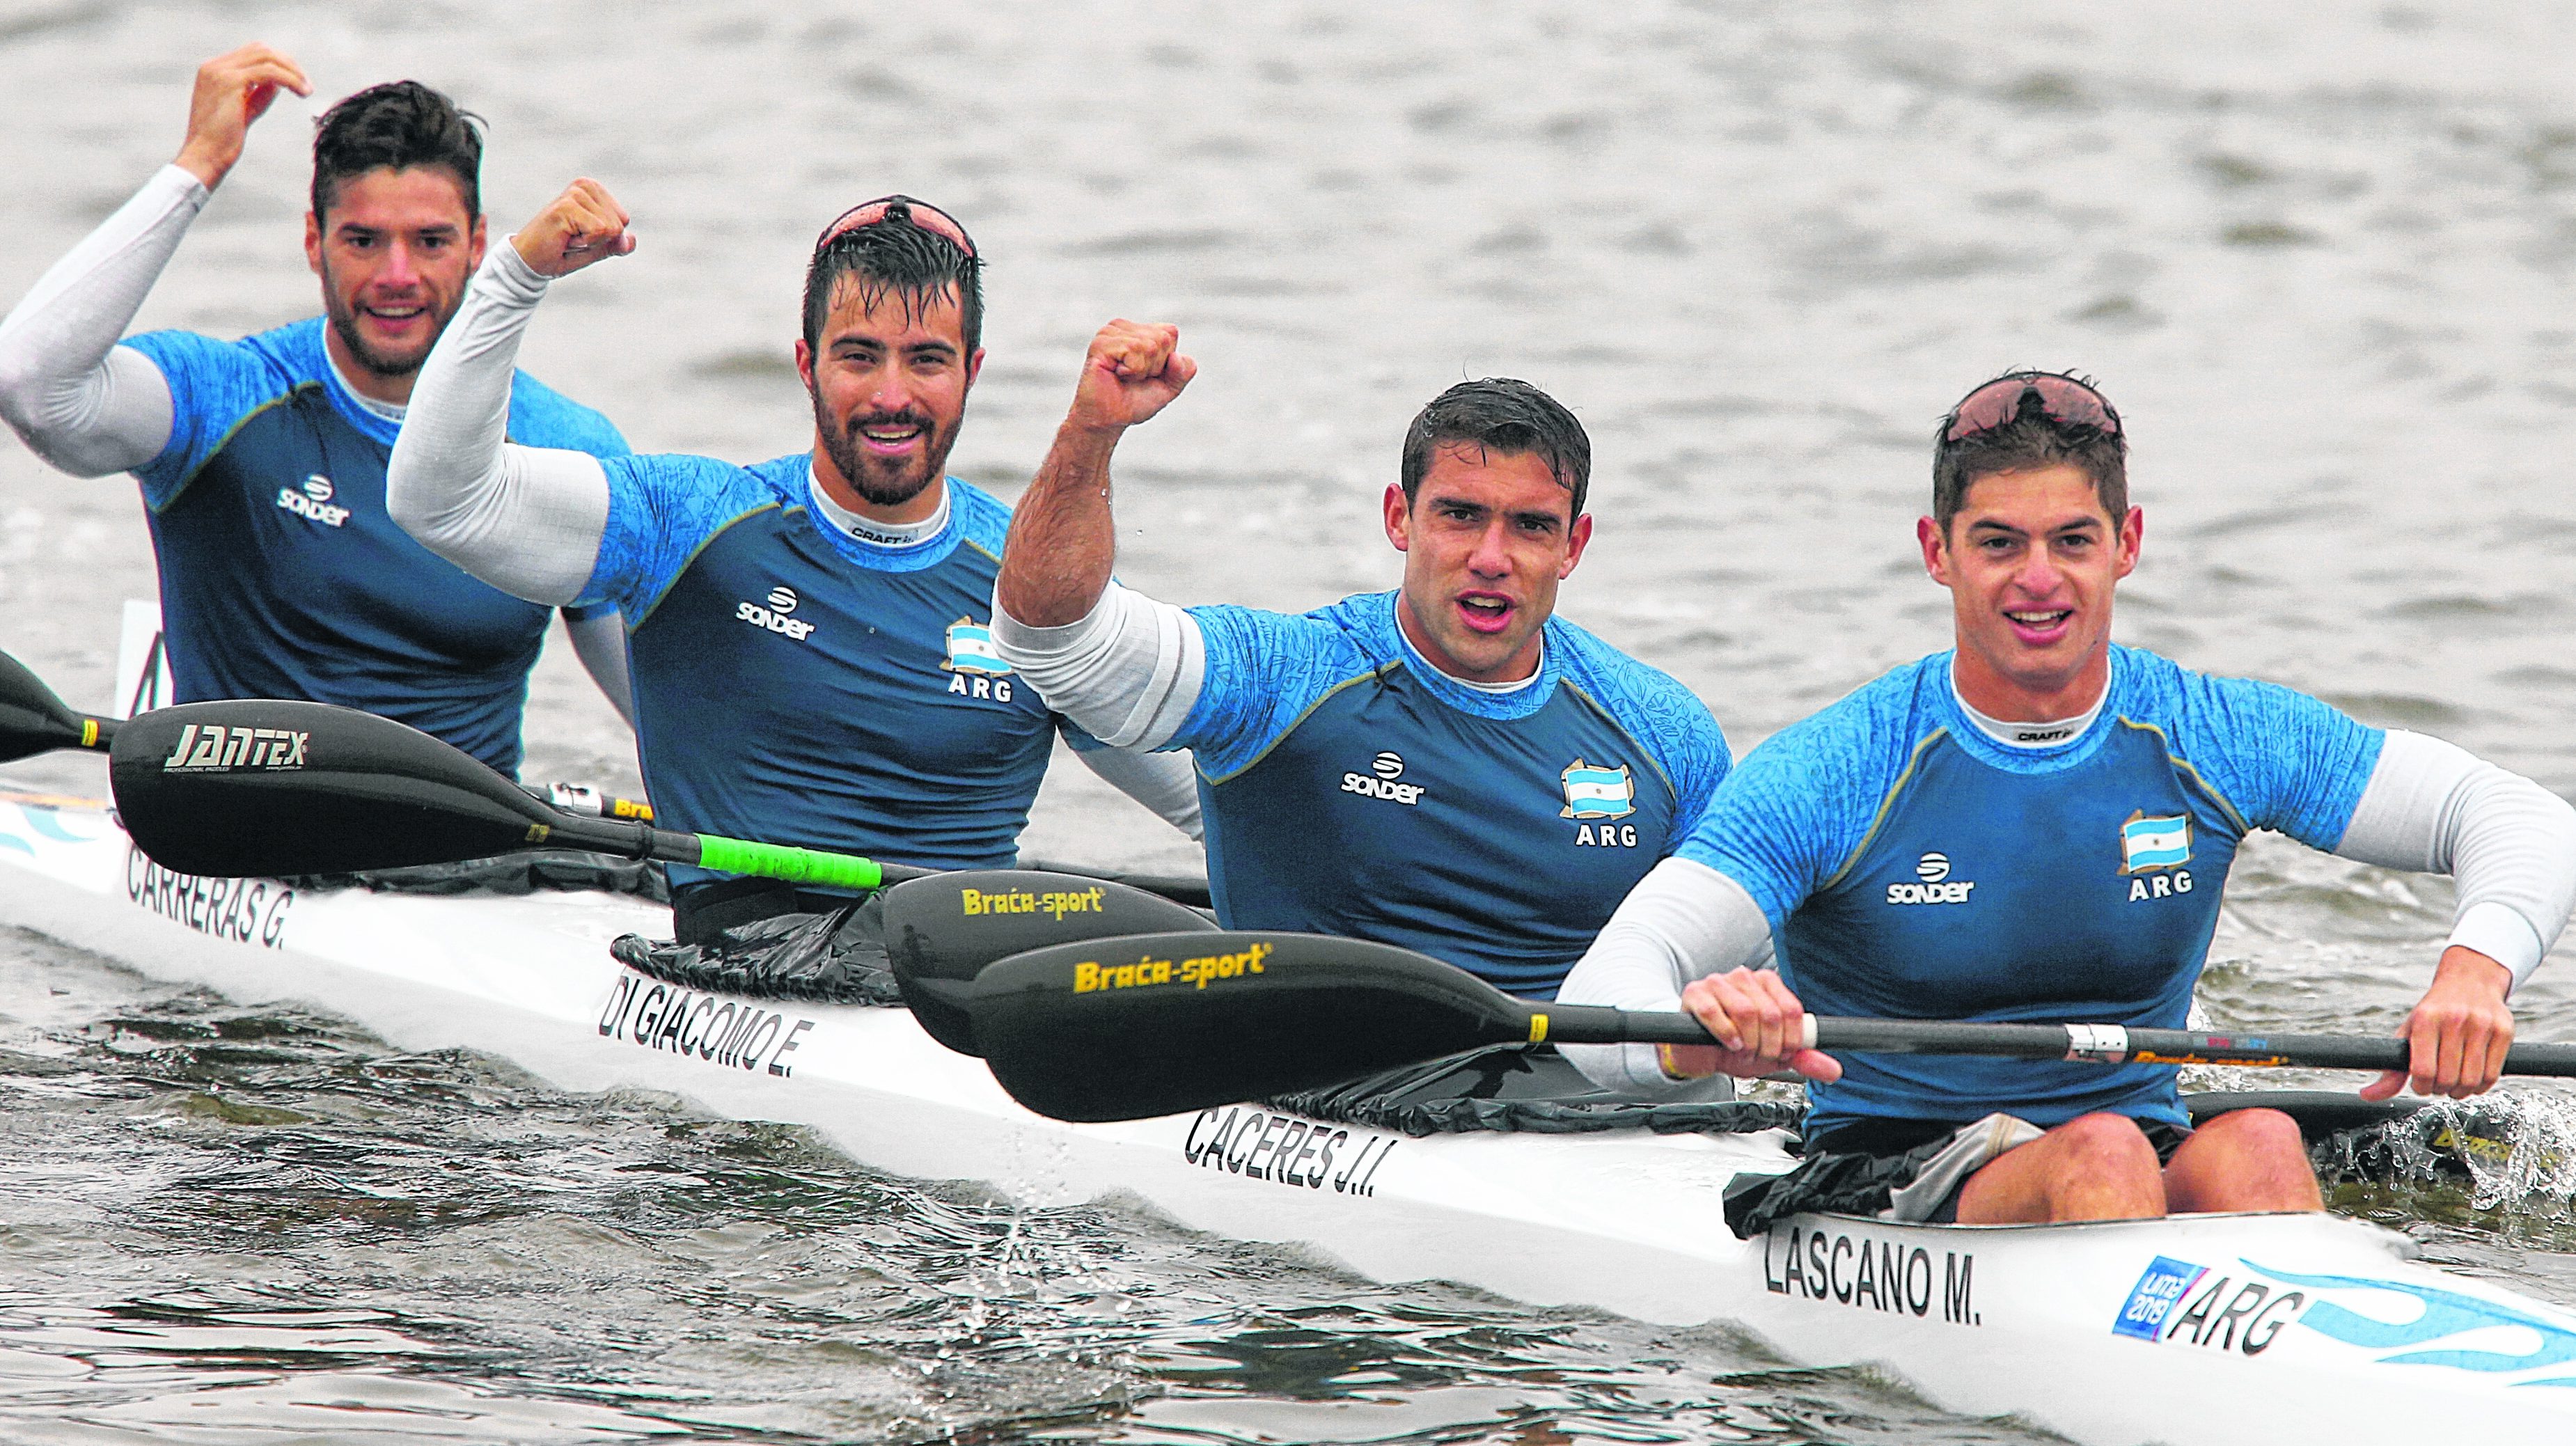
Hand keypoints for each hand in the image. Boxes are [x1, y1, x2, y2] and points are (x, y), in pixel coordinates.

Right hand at [173, 43, 310, 189]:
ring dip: (293, 71)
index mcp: (214, 70)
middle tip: (307, 85)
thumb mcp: (244, 111)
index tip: (298, 81)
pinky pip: (269, 72)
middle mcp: (214, 66)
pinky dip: (290, 79)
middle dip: (289, 64)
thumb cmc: (222, 141)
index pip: (253, 53)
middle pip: (261, 50)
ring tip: (307, 91)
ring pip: (267, 57)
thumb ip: (258, 93)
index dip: (279, 64)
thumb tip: (279, 83)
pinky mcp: (230, 82)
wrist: (204, 156)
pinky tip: (301, 91)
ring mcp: (220, 71)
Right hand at [511, 179, 634, 277]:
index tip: (581, 236)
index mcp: (593, 190)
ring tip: (568, 238)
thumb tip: (631, 240)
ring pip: (611, 228)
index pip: (623, 219)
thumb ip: (616, 243)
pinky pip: (599, 231)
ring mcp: (575, 194)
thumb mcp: (596, 249)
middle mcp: (585, 186)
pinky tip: (565, 238)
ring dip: (590, 242)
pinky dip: (585, 244)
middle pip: (619, 224)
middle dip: (599, 240)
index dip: (605, 237)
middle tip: (572, 238)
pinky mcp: (567, 206)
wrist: (531, 262)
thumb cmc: (561, 252)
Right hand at [1065, 320, 1194, 433]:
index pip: (1171, 333)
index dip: (1166, 360)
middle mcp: (1123, 327)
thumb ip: (1184, 372)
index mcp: (1139, 330)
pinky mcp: (1101, 343)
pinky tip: (1116, 374)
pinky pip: (1134, 350)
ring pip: (1150, 345)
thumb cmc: (1134, 401)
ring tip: (1124, 376)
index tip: (1147, 373)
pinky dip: (1132, 370)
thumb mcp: (1169, 387)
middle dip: (1154, 366)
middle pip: (1163, 339)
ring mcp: (1110, 332)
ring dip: (1142, 370)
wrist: (1109, 420)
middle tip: (1133, 377)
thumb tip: (1176, 356)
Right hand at [1661, 969, 1842, 1082]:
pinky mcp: (1695, 993)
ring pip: (1745, 1012)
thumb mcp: (1773, 1054)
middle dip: (1768, 1045)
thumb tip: (1835, 1071)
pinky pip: (1714, 1012)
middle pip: (1770, 1013)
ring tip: (1742, 1051)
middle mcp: (1745, 978)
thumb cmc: (1736, 1046)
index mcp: (1768, 984)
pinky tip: (1729, 1044)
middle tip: (1759, 1055)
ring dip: (1747, 1042)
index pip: (1792, 1010)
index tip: (1782, 1053)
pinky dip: (1725, 1034)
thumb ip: (1803, 1058)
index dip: (1790, 1040)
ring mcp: (1718, 982)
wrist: (1699, 1052)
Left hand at [2361, 946, 2513, 1100]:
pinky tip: (2472, 1079)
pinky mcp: (2504, 1031)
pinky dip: (2481, 1087)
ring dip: (2460, 1092)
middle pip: (2447, 1079)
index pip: (2423, 1070)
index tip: (2420, 1085)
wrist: (2470, 981)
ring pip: (2471, 1081)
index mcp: (2426, 1019)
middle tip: (2438, 1084)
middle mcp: (2455, 1020)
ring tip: (2453, 1084)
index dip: (2421, 1087)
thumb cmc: (2434, 1012)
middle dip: (2440, 1089)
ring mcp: (2482, 1025)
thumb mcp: (2408, 1032)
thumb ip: (2391, 1068)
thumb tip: (2368, 1096)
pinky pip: (2493, 1075)